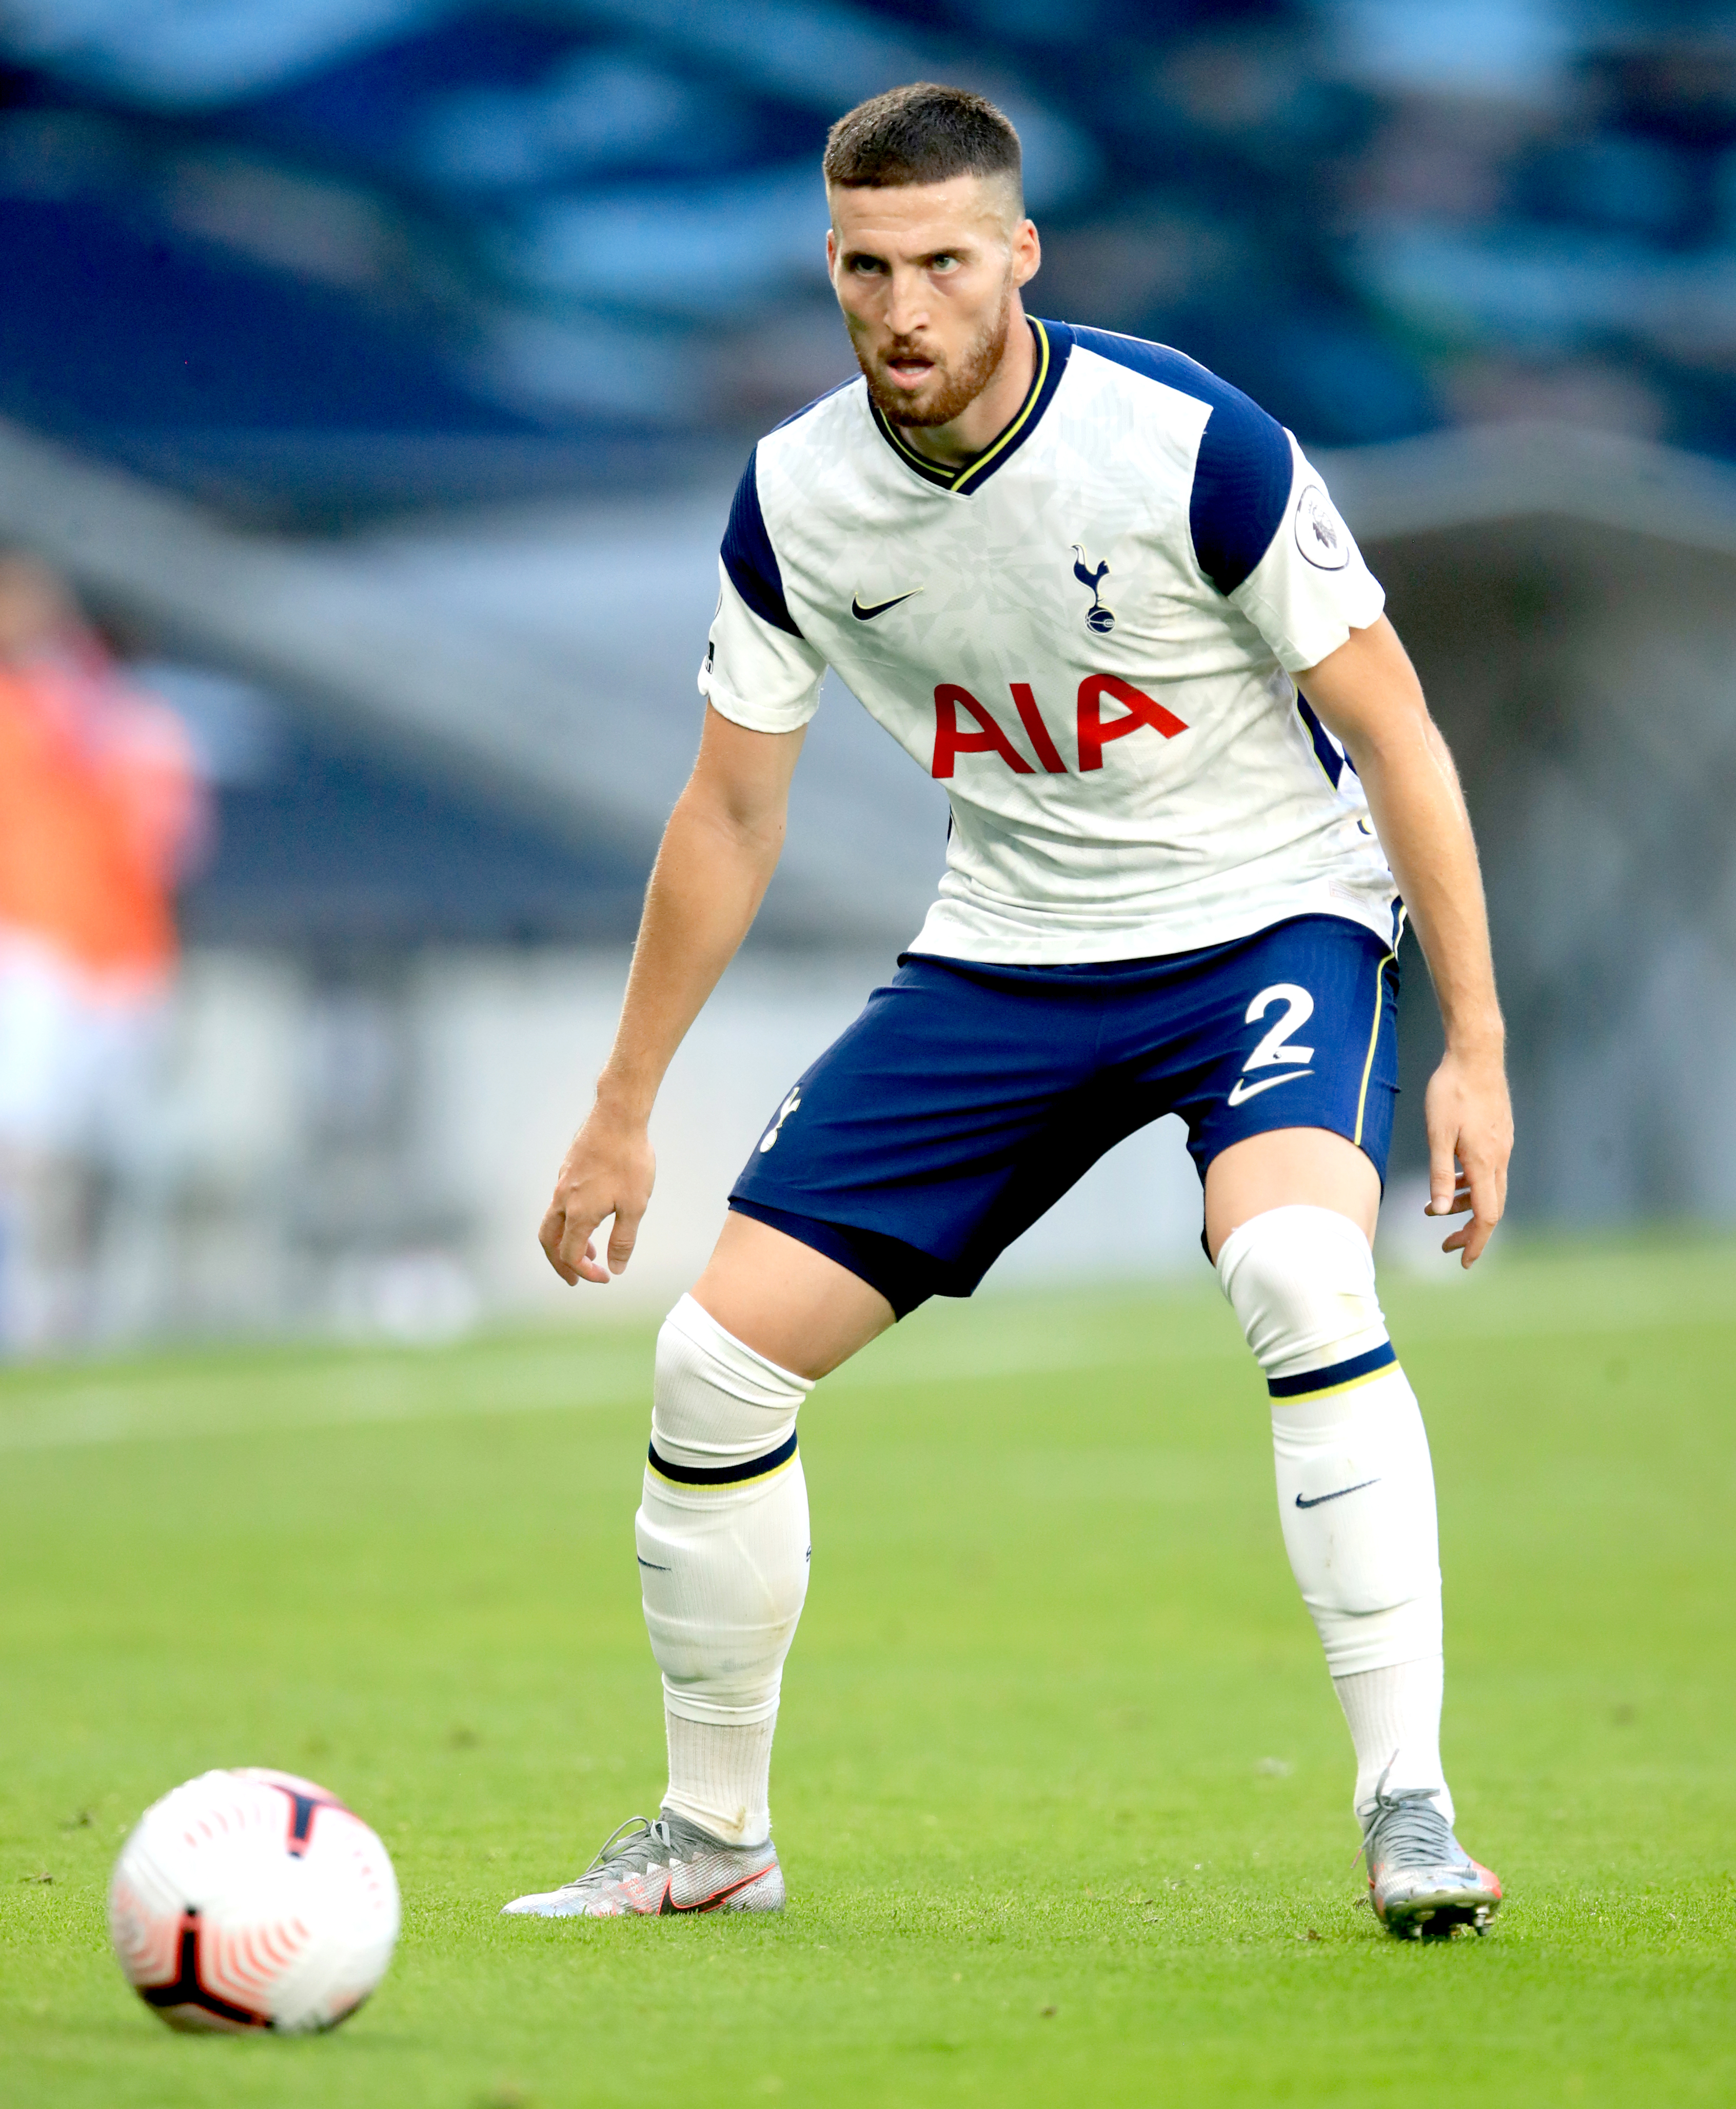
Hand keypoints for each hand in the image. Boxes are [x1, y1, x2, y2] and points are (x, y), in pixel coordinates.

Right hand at [539, 1101, 655, 1284]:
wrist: (617, 1116)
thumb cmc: (629, 1160)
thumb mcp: (634, 1206)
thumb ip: (623, 1240)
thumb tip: (616, 1267)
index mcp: (578, 1213)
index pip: (570, 1255)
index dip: (585, 1273)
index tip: (605, 1277)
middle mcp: (563, 1200)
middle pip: (549, 1241)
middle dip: (560, 1264)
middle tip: (575, 1279)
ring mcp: (562, 1184)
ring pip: (552, 1222)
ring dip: (565, 1242)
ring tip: (588, 1252)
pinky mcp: (567, 1170)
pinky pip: (559, 1204)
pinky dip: (568, 1222)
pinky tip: (590, 1217)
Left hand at [1421, 1043, 1511, 1266]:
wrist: (1476, 1055)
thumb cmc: (1451, 1092)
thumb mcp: (1437, 1135)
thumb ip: (1439, 1174)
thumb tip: (1438, 1211)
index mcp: (1485, 1163)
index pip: (1486, 1216)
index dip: (1476, 1241)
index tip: (1464, 1261)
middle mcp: (1499, 1158)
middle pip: (1490, 1207)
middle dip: (1469, 1230)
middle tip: (1445, 1245)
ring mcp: (1502, 1146)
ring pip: (1488, 1188)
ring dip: (1463, 1204)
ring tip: (1433, 1209)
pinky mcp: (1499, 1135)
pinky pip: (1487, 1170)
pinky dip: (1469, 1183)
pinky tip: (1449, 1178)